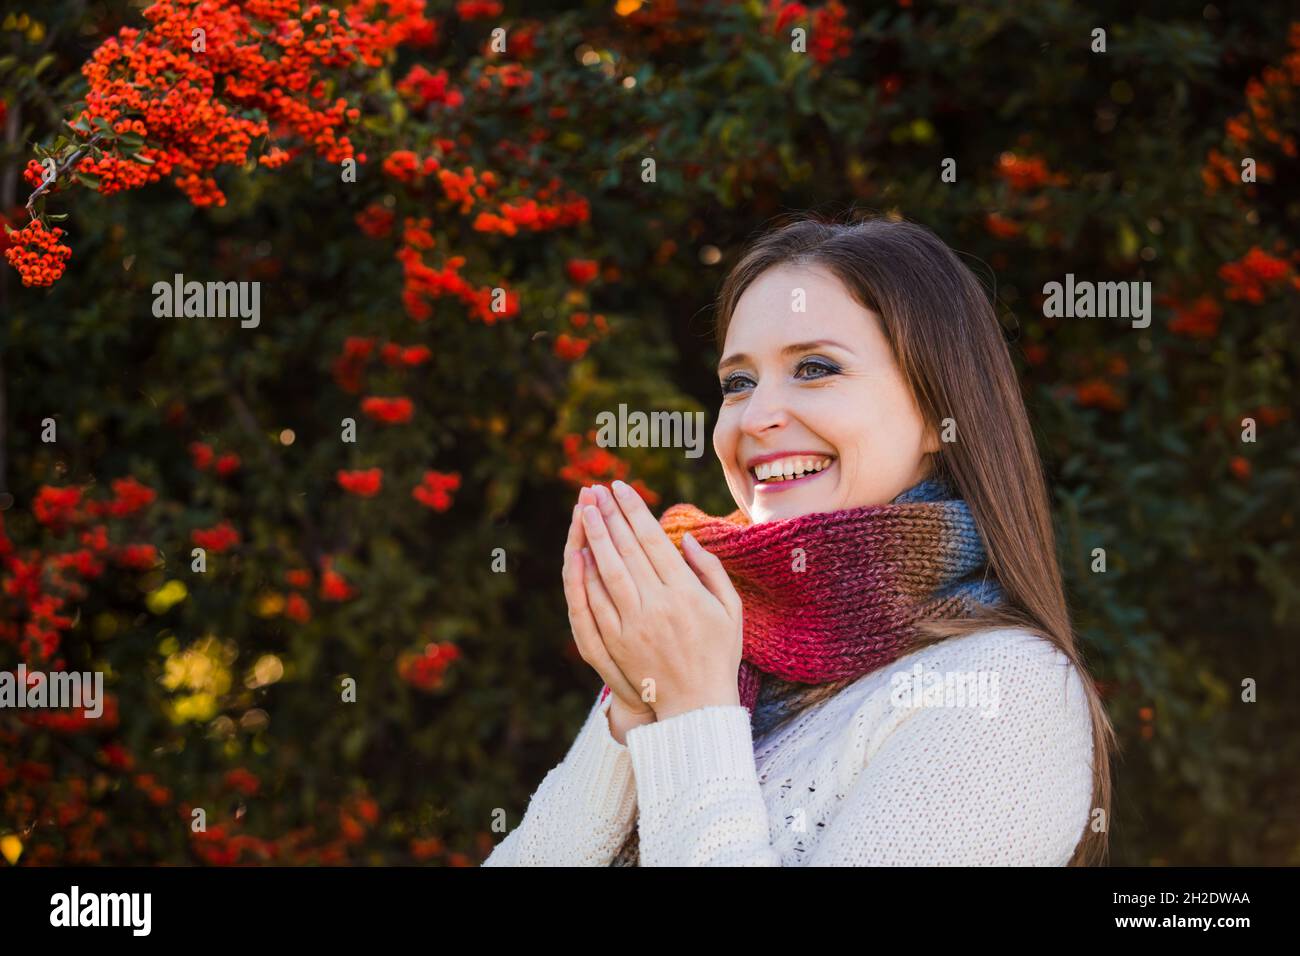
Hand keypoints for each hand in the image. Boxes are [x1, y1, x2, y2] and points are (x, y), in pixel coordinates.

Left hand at [576, 480, 742, 720]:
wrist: (697, 707)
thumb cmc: (718, 654)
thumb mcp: (730, 609)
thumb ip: (711, 570)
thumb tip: (686, 539)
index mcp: (686, 592)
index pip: (653, 540)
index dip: (634, 510)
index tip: (621, 488)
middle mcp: (658, 604)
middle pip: (626, 549)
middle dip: (609, 515)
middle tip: (595, 490)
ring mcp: (634, 625)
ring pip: (607, 572)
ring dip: (593, 538)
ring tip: (584, 510)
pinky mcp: (617, 643)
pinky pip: (596, 603)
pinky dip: (585, 576)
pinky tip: (580, 554)